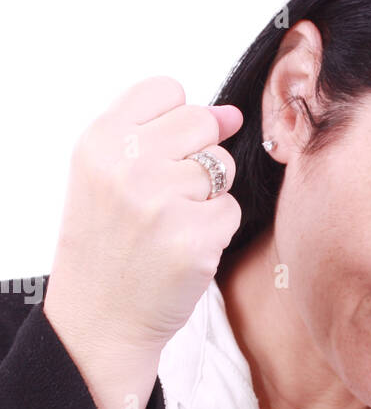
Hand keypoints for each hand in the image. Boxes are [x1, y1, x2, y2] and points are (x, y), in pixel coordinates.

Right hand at [46, 76, 243, 357]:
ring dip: (208, 197)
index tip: (159, 157)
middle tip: (166, 200)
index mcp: (101, 141)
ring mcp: (161, 203)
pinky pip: (231, 211)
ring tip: (170, 226)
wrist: (100, 319)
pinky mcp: (193, 240)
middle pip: (202, 123)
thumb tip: (232, 114)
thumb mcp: (109, 177)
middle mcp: (128, 166)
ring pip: (223, 168)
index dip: (176, 122)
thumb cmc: (108, 245)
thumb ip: (162, 134)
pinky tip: (184, 250)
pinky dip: (217, 232)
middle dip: (197, 158)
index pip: (167, 90)